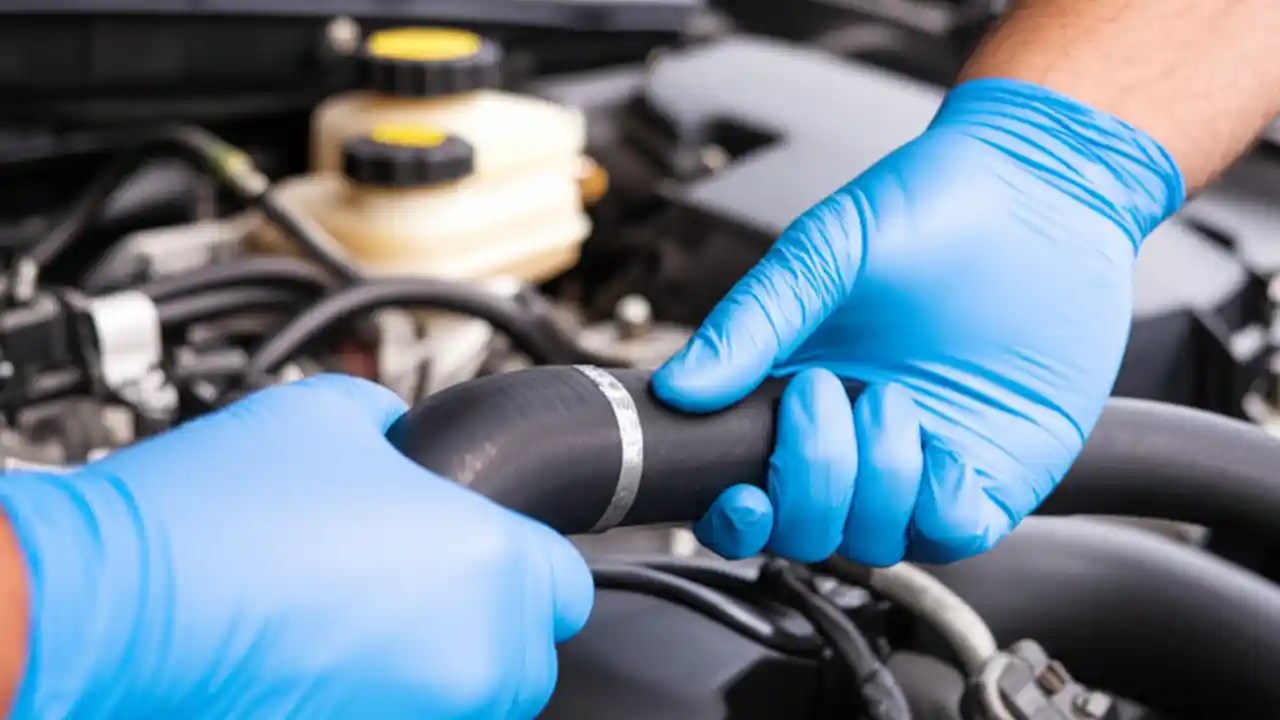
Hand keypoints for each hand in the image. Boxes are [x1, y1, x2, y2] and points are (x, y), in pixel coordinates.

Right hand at [0, 374, 592, 717]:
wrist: (119, 605)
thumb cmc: (217, 518)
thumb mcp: (331, 416)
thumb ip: (395, 425)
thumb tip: (401, 439)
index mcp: (491, 565)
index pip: (566, 584)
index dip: (524, 561)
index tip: (486, 553)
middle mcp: (477, 656)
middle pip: (524, 654)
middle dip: (485, 622)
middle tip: (415, 587)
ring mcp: (428, 717)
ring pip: (468, 696)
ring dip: (437, 664)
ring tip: (361, 621)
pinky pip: (410, 714)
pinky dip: (389, 695)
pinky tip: (330, 658)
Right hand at [653, 79, 1184, 564]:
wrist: (1040, 188)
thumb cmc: (927, 210)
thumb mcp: (823, 253)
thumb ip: (750, 323)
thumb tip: (681, 387)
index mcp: (794, 396)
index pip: (747, 499)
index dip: (737, 520)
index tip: (745, 496)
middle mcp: (852, 441)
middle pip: (805, 531)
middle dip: (810, 482)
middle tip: (822, 394)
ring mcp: (920, 462)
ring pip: (873, 539)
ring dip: (875, 482)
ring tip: (891, 398)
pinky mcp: (991, 474)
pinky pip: (951, 531)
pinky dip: (938, 506)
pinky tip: (943, 446)